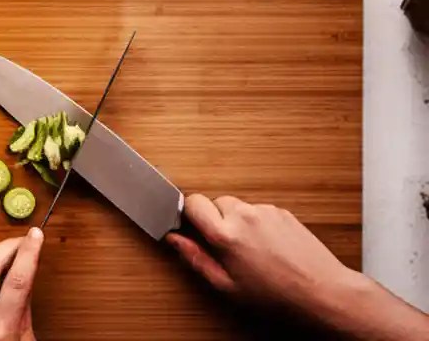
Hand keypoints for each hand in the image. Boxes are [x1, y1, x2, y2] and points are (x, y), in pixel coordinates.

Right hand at [167, 194, 428, 340]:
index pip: (192, 202)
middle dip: (214, 219)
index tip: (192, 228)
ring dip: (237, 221)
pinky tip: (267, 246)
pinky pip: (258, 210)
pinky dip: (257, 223)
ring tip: (251, 249)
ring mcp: (265, 211)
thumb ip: (195, 258)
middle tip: (225, 246)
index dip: (189, 215)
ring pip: (237, 206)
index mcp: (225, 234)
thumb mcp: (226, 286)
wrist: (322, 291)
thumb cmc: (276, 295)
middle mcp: (244, 216)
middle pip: (214, 201)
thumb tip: (174, 240)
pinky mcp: (282, 211)